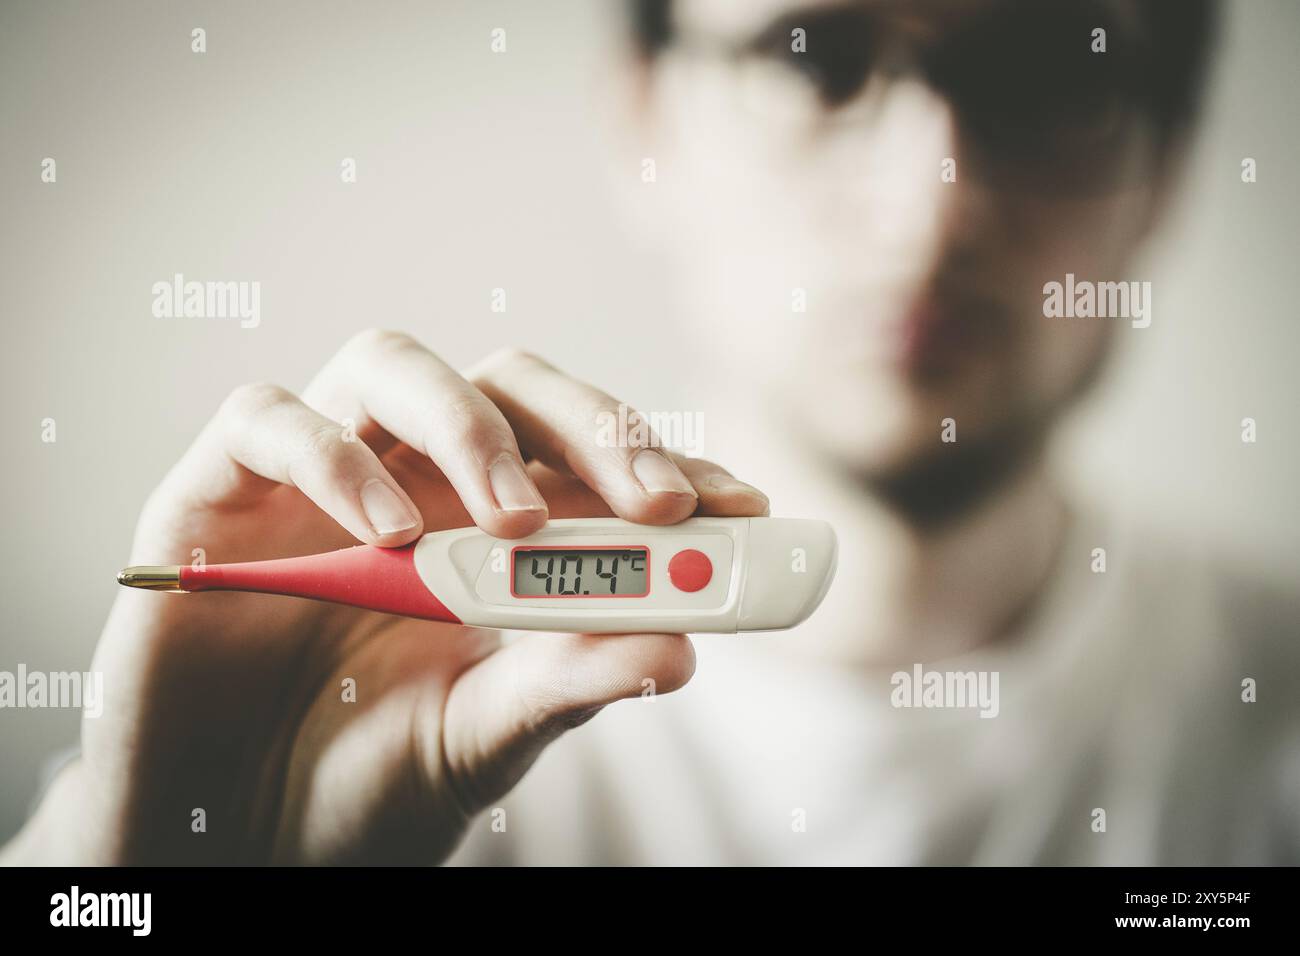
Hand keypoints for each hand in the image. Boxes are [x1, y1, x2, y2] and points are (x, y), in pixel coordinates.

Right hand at [2, 332, 768, 864]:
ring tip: (512, 524)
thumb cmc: (360, 778)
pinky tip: (387, 531)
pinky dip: (333, 456)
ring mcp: (314, 476)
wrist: (235, 833)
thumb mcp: (482, 737)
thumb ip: (568, 684)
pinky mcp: (214, 491)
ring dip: (470, 429)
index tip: (741, 501)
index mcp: (481, 527)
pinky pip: (267, 418)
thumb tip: (681, 648)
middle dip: (591, 426)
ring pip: (393, 364)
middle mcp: (408, 479)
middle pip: (505, 382)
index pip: (582, 455)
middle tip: (657, 499)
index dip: (661, 462)